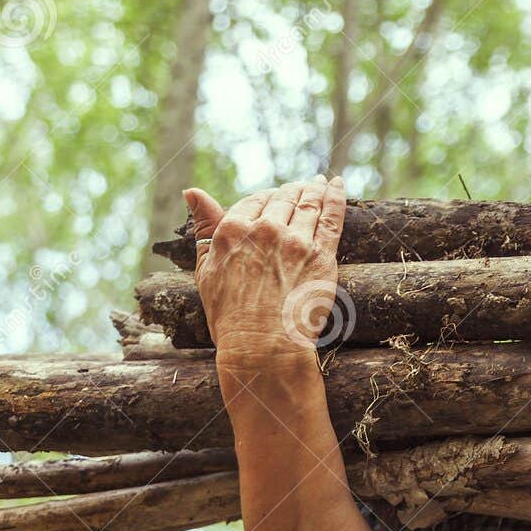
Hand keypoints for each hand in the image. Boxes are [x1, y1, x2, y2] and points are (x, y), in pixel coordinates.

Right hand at [183, 175, 347, 365]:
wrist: (262, 348)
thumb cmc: (230, 318)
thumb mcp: (206, 270)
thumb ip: (204, 228)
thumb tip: (193, 192)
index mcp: (233, 230)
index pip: (253, 202)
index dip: (265, 199)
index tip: (273, 199)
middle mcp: (265, 230)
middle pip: (282, 200)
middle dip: (292, 192)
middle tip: (302, 186)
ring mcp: (296, 241)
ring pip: (308, 204)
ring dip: (315, 190)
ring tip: (321, 182)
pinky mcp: (322, 255)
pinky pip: (332, 216)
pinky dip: (337, 196)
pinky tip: (338, 184)